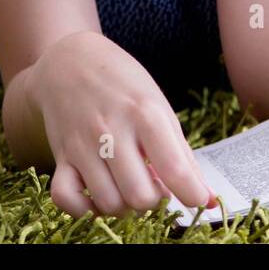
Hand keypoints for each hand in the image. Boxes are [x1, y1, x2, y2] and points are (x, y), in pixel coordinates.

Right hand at [30, 31, 217, 218]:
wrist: (71, 60)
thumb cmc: (123, 83)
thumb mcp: (159, 107)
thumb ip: (182, 154)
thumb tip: (207, 198)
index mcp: (145, 114)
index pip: (174, 169)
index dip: (192, 195)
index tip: (198, 200)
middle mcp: (112, 131)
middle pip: (140, 196)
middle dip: (154, 201)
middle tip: (155, 186)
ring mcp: (83, 145)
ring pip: (108, 202)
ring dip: (124, 206)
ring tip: (129, 188)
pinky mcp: (61, 156)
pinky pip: (66, 199)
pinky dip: (84, 209)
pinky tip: (98, 196)